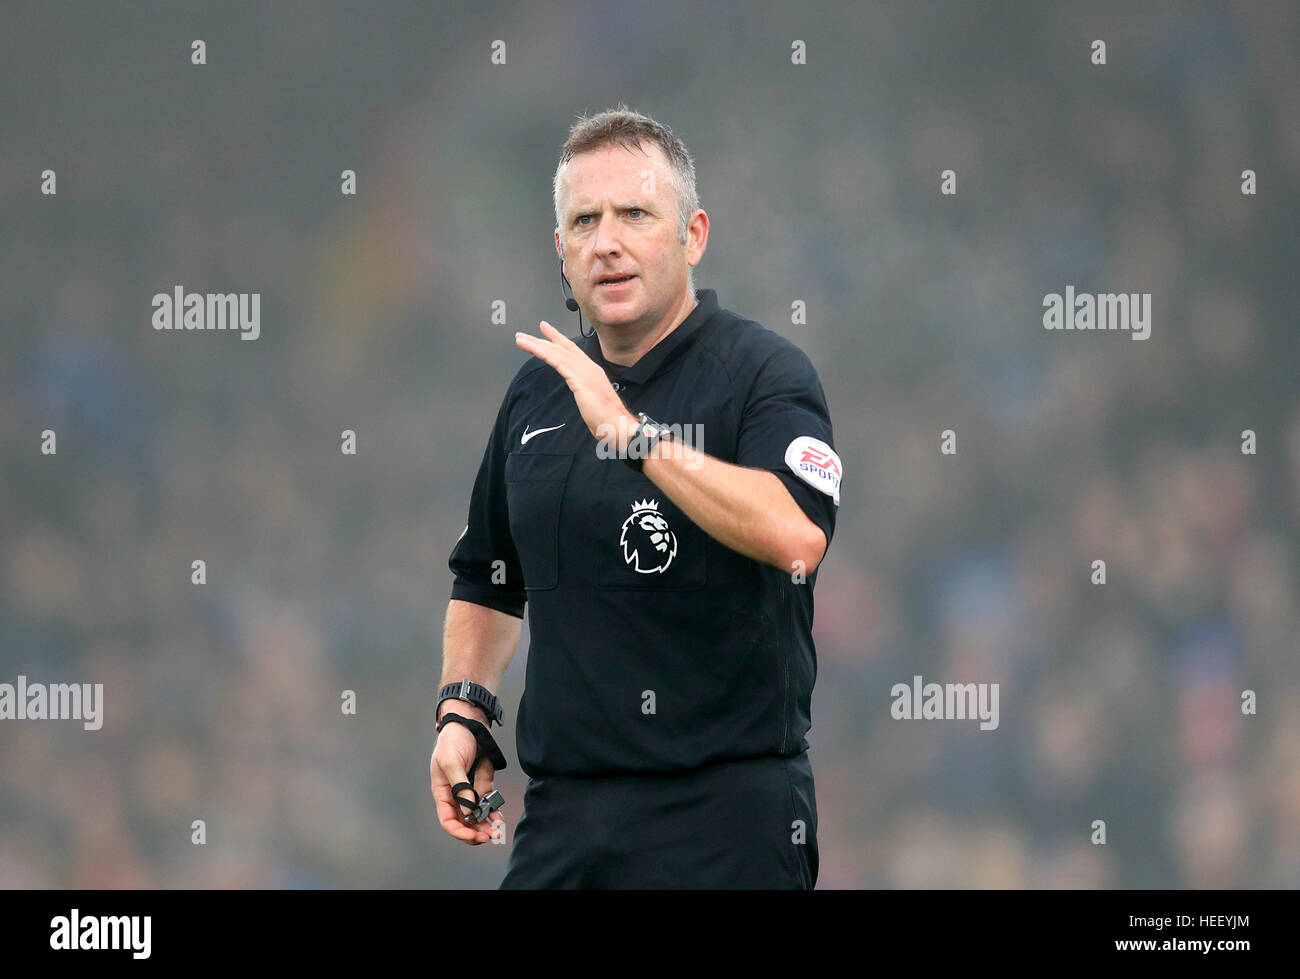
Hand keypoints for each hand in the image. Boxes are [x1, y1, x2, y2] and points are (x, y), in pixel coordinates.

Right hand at [431, 715, 505, 845]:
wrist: (469, 721)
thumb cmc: (454, 739)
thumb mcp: (452, 762)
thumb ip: (460, 786)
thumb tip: (469, 809)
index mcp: (442, 792)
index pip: (448, 820)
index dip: (459, 831)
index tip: (473, 835)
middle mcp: (456, 794)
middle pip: (464, 822)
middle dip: (475, 832)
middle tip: (490, 836)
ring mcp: (470, 789)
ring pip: (477, 816)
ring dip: (486, 825)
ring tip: (498, 831)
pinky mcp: (483, 782)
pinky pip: (488, 802)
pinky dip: (493, 811)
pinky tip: (499, 817)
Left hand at [515, 322, 639, 451]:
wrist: (618, 424)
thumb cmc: (608, 419)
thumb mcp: (594, 402)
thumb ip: (587, 394)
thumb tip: (583, 396)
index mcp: (592, 372)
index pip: (572, 351)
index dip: (558, 339)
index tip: (546, 330)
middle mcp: (589, 367)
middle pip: (562, 348)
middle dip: (543, 339)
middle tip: (524, 334)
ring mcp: (585, 371)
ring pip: (557, 352)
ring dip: (537, 344)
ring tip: (521, 339)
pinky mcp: (579, 379)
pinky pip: (558, 362)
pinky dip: (544, 353)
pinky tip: (533, 349)